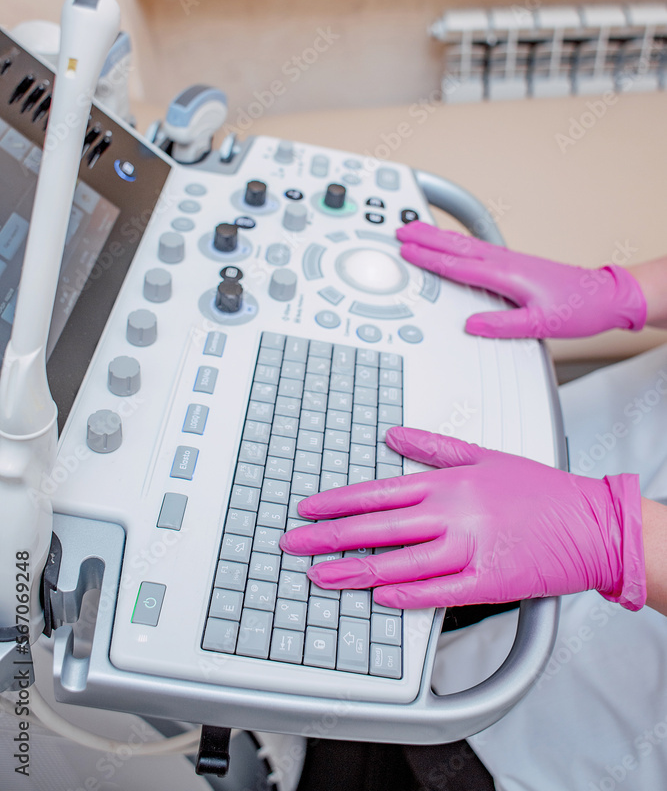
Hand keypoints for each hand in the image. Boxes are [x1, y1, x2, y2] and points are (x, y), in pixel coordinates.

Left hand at [280, 427, 645, 610]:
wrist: (590, 522)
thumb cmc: (540, 491)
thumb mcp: (483, 456)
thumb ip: (434, 448)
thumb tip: (394, 437)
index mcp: (448, 482)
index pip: (377, 492)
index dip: (337, 502)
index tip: (307, 510)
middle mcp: (453, 513)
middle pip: (377, 527)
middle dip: (328, 537)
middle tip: (293, 546)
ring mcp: (470, 548)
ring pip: (400, 561)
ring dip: (355, 571)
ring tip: (320, 578)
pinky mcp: (489, 581)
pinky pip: (439, 592)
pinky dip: (407, 595)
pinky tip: (379, 598)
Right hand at [397, 221, 645, 338]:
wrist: (603, 296)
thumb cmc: (577, 308)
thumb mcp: (541, 325)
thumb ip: (503, 325)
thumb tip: (472, 326)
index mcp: (507, 275)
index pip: (458, 265)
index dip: (430, 258)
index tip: (407, 251)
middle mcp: (505, 262)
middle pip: (456, 246)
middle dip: (426, 237)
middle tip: (400, 229)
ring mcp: (509, 260)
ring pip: (465, 244)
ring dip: (438, 235)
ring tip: (416, 228)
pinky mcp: (514, 263)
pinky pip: (476, 247)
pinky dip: (456, 242)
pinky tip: (452, 243)